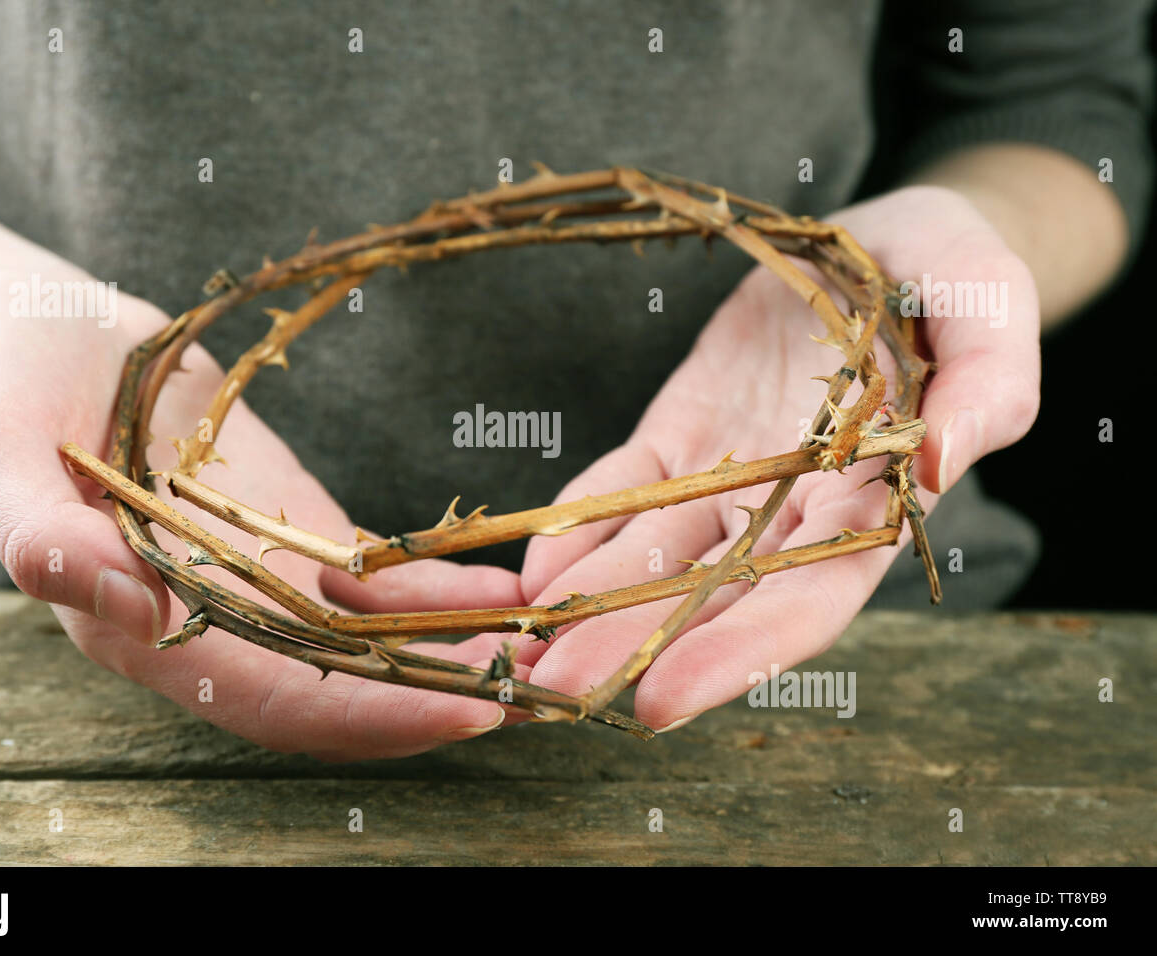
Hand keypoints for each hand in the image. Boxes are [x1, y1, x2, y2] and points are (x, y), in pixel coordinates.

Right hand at [0, 273, 524, 759]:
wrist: (50, 333)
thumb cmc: (10, 381)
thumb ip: (42, 536)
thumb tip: (127, 603)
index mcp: (141, 628)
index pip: (271, 701)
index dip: (368, 718)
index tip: (466, 715)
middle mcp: (213, 624)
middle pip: (341, 691)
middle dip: (440, 702)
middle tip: (543, 697)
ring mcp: (261, 581)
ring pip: (371, 646)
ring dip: (456, 658)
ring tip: (549, 651)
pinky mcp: (295, 536)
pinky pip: (377, 582)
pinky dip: (443, 594)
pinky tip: (510, 591)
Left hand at [459, 185, 1039, 731]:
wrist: (886, 242)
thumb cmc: (954, 273)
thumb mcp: (989, 302)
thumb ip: (990, 384)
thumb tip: (947, 459)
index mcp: (875, 499)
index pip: (804, 599)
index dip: (737, 653)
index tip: (659, 702)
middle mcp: (796, 509)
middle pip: (711, 598)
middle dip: (632, 648)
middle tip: (551, 694)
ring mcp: (734, 475)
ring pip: (656, 557)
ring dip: (589, 606)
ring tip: (519, 654)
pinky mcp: (688, 436)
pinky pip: (629, 491)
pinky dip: (581, 529)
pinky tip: (532, 572)